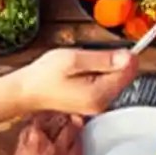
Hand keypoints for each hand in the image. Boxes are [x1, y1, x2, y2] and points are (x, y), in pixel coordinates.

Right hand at [12, 48, 137, 115]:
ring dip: (104, 66)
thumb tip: (129, 57)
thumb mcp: (73, 59)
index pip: (129, 72)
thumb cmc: (44, 76)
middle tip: (88, 57)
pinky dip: (98, 73)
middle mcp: (102, 103)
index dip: (124, 56)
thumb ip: (103, 59)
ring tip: (81, 64)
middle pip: (124, 76)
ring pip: (116, 78)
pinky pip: (106, 82)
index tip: (111, 49)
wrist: (26, 91)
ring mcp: (98, 105)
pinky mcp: (93, 102)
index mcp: (99, 94)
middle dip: (112, 61)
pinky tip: (81, 71)